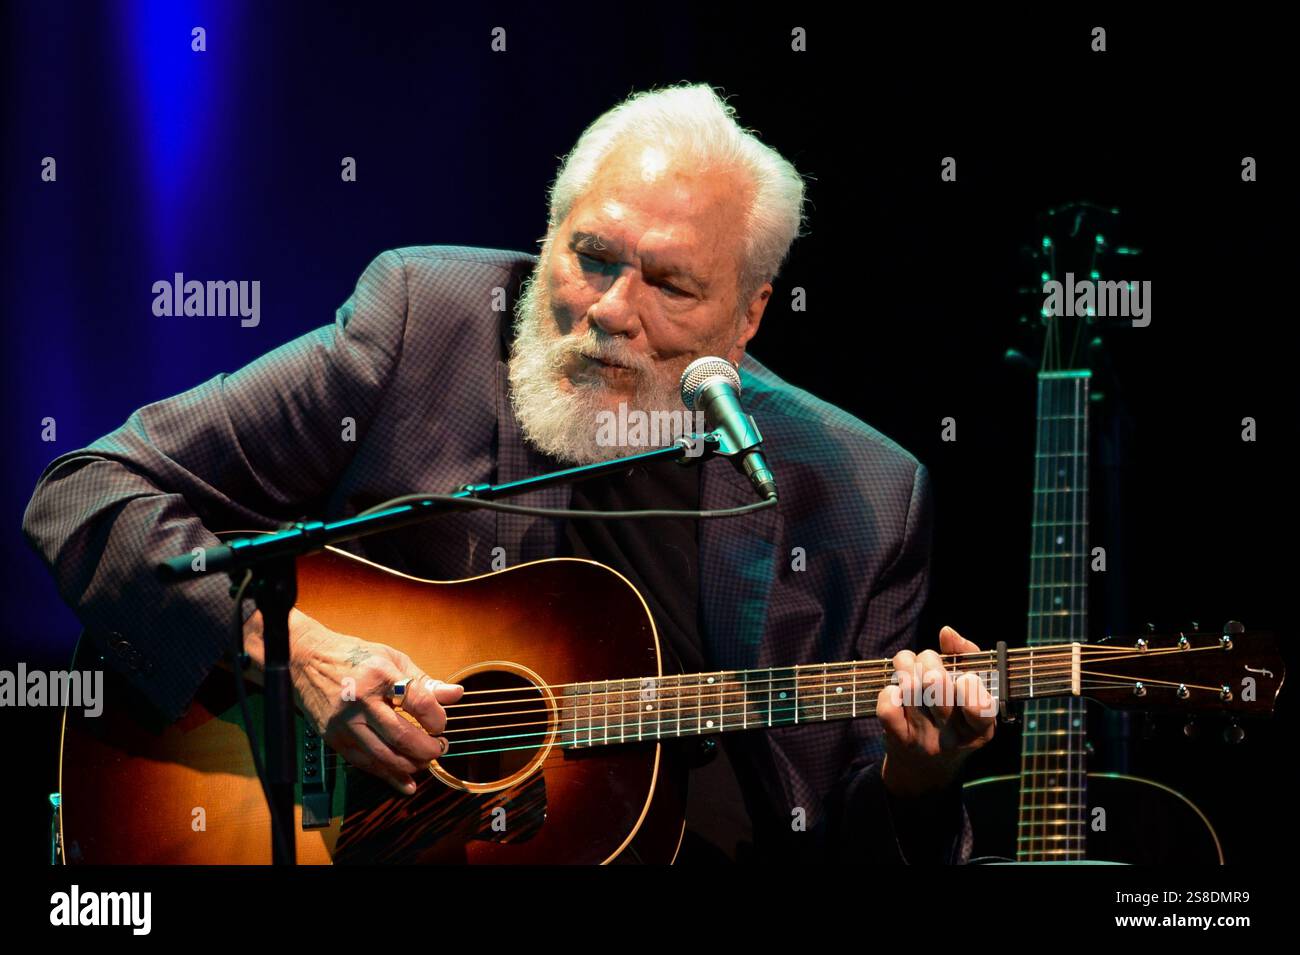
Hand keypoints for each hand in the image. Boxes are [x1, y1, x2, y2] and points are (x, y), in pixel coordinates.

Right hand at [288, 618, 462, 795]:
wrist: (307, 660)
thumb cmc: (355, 658)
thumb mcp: (393, 659)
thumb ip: (425, 681)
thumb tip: (457, 694)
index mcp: (381, 675)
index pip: (418, 702)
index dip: (437, 719)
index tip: (441, 725)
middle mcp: (361, 700)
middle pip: (402, 736)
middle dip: (428, 749)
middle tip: (439, 748)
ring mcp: (346, 723)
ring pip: (384, 756)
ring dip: (411, 766)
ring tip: (425, 761)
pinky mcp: (334, 738)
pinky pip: (365, 764)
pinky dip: (388, 777)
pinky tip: (405, 782)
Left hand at [877, 625, 995, 796]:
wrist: (925, 767)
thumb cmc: (953, 716)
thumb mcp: (971, 692)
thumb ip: (966, 658)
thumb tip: (947, 632)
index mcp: (981, 727)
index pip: (979, 708)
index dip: (969, 685)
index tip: (964, 677)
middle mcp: (954, 737)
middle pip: (937, 686)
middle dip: (929, 662)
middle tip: (928, 662)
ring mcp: (925, 739)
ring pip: (910, 688)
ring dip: (906, 666)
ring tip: (907, 665)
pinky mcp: (899, 740)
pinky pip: (888, 708)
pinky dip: (889, 691)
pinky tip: (895, 690)